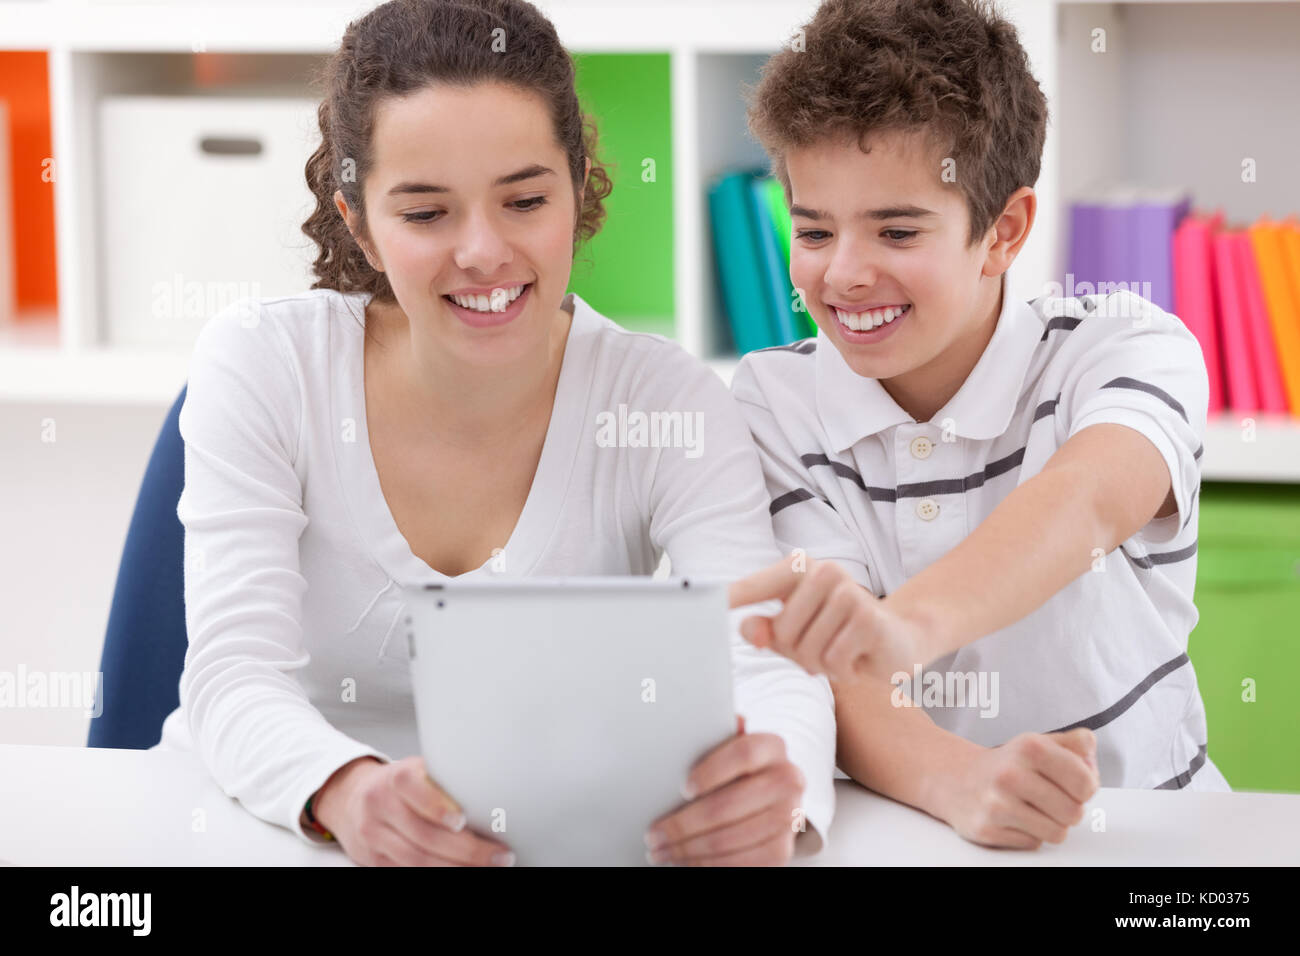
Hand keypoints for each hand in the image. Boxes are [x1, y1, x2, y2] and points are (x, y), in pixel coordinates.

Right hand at [311, 755, 515, 866]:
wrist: (352, 799)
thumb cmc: (399, 784)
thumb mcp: (418, 770)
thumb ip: (445, 780)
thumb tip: (494, 795)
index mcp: (395, 777)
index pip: (414, 790)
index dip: (438, 807)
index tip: (463, 820)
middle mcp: (380, 805)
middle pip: (423, 835)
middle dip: (467, 850)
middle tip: (500, 856)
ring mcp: (374, 835)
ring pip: (416, 860)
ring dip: (456, 867)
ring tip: (487, 866)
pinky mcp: (374, 859)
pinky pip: (407, 871)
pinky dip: (437, 873)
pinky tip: (460, 870)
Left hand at [643, 715, 805, 865]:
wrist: (769, 794)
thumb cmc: (734, 767)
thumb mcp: (726, 745)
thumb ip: (712, 735)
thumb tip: (690, 717)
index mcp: (772, 747)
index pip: (743, 754)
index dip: (711, 771)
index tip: (682, 789)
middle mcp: (788, 779)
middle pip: (730, 804)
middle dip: (684, 824)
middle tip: (653, 835)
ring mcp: (788, 817)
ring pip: (732, 839)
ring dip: (689, 850)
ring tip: (661, 852)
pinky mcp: (783, 849)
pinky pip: (743, 863)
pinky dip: (708, 865)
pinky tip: (686, 862)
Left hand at [730, 555, 927, 682]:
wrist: (898, 641)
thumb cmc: (837, 636)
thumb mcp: (796, 637)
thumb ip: (768, 632)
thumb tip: (748, 628)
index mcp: (798, 570)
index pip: (757, 584)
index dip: (732, 596)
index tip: (708, 601)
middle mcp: (824, 572)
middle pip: (783, 630)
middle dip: (798, 653)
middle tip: (822, 650)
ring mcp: (849, 592)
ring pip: (808, 648)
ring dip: (822, 664)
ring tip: (840, 653)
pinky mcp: (869, 617)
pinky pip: (834, 658)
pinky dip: (841, 671)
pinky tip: (856, 660)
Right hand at [931, 728, 1099, 848]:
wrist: (955, 778)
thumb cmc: (1006, 764)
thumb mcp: (1039, 743)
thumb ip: (1076, 744)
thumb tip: (1092, 758)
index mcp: (1030, 747)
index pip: (1086, 783)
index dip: (1086, 789)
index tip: (1073, 785)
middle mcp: (1010, 773)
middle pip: (1074, 812)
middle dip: (1068, 810)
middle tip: (1051, 799)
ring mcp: (996, 803)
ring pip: (1056, 833)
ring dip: (1050, 825)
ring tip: (1033, 810)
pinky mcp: (986, 829)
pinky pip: (1032, 843)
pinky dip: (1029, 834)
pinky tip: (1015, 819)